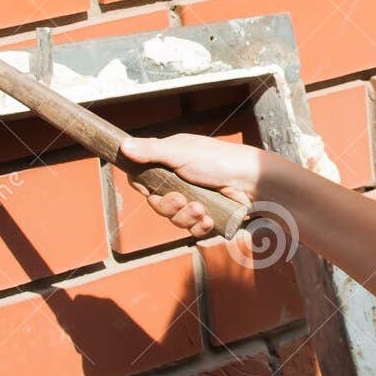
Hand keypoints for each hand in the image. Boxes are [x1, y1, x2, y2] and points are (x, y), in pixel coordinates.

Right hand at [118, 132, 262, 240]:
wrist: (253, 182)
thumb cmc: (220, 160)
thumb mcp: (181, 152)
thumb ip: (151, 151)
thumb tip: (122, 145)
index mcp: (170, 162)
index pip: (144, 180)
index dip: (146, 189)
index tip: (150, 190)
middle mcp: (180, 181)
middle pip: (157, 204)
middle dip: (169, 206)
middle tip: (182, 201)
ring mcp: (194, 199)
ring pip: (174, 219)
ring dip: (186, 217)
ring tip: (202, 209)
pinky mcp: (207, 215)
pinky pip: (193, 230)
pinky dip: (200, 227)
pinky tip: (210, 219)